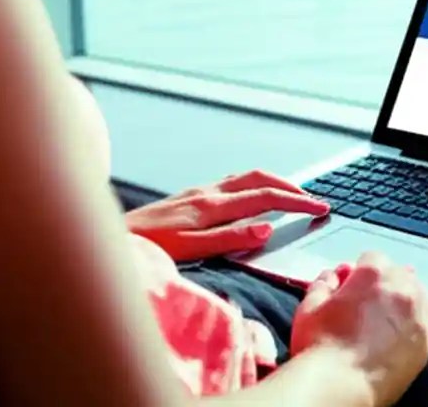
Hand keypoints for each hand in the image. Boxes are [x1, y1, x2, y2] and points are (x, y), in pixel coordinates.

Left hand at [125, 170, 327, 260]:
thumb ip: (229, 239)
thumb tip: (266, 228)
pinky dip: (254, 185)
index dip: (296, 202)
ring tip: (292, 195)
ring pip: (246, 177)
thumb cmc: (145, 248)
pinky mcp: (189, 196)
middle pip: (260, 178)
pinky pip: (232, 182)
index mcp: (211, 206)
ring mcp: (197, 191)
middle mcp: (206, 192)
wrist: (107, 238)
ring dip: (274, 182)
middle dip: (291, 186)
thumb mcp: (189, 250)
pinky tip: (253, 196)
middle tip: (314, 200)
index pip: (265, 198)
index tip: (320, 208)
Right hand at [290, 252, 427, 406]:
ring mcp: (418, 316)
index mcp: (374, 273)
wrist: (339, 385)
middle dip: (383, 284)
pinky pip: (421, 325)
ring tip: (380, 321)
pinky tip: (391, 339)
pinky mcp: (424, 343)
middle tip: (366, 305)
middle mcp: (402, 288)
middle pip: (398, 274)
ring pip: (415, 296)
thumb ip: (324, 284)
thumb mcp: (310, 307)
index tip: (352, 287)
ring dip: (401, 302)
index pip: (372, 258)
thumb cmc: (320, 347)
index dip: (359, 273)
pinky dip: (409, 327)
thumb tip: (332, 278)